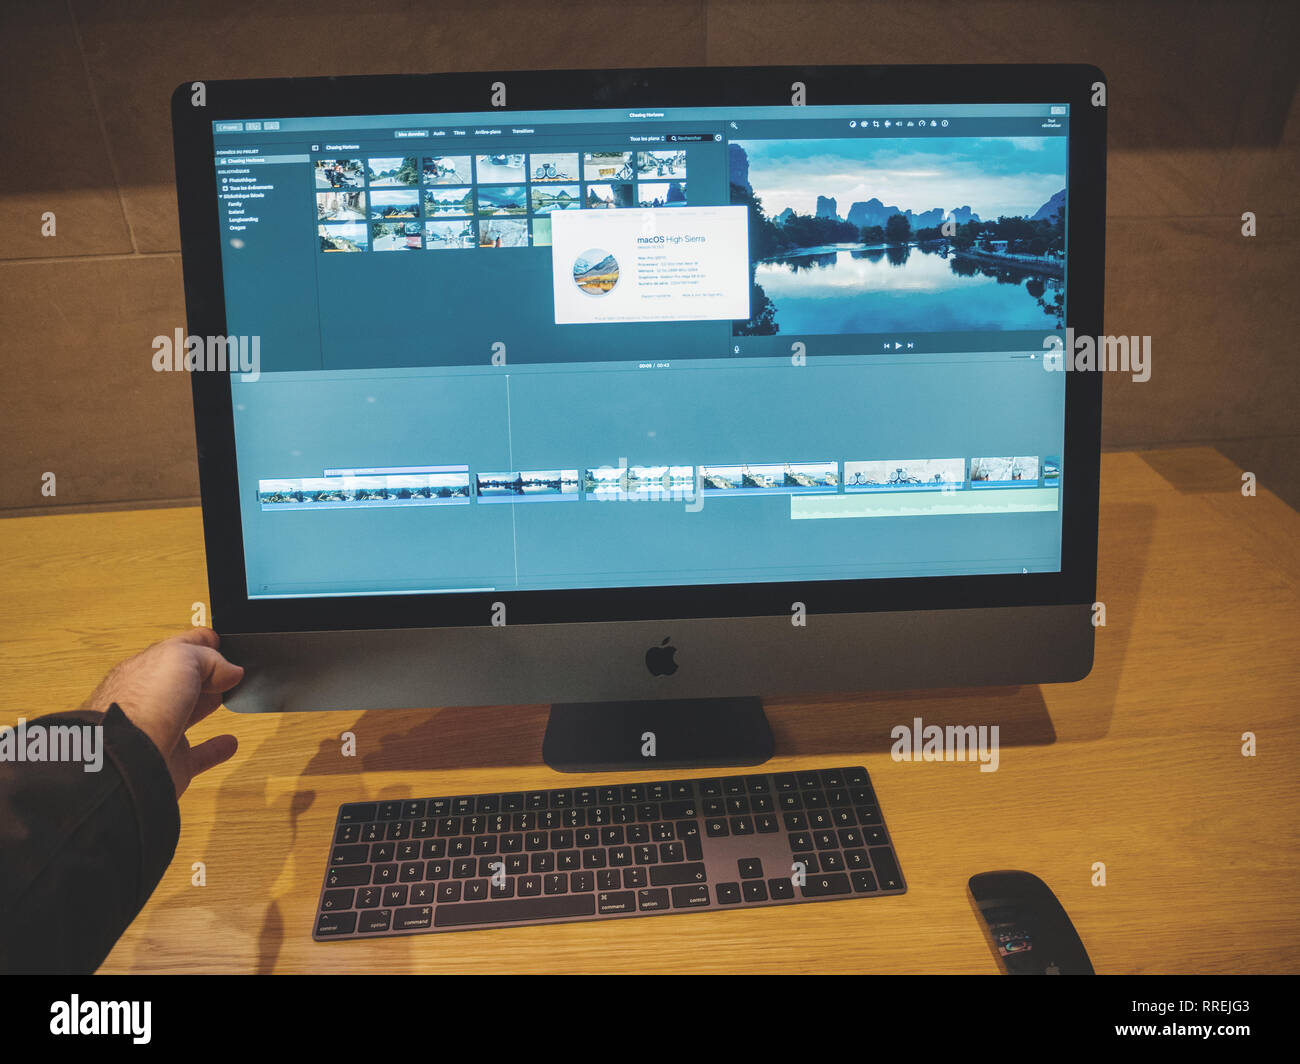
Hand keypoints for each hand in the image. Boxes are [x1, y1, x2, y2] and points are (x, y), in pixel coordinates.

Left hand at [82, 628, 241, 796]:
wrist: (127, 759)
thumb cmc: (142, 704)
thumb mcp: (181, 659)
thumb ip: (209, 658)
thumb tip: (230, 671)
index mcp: (146, 669)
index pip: (176, 649)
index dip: (199, 642)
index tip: (219, 641)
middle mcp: (149, 699)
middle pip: (182, 680)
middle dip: (205, 673)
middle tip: (228, 671)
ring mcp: (159, 730)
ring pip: (188, 713)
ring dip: (209, 704)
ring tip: (228, 697)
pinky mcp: (171, 761)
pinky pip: (199, 754)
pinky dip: (216, 748)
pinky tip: (228, 743)